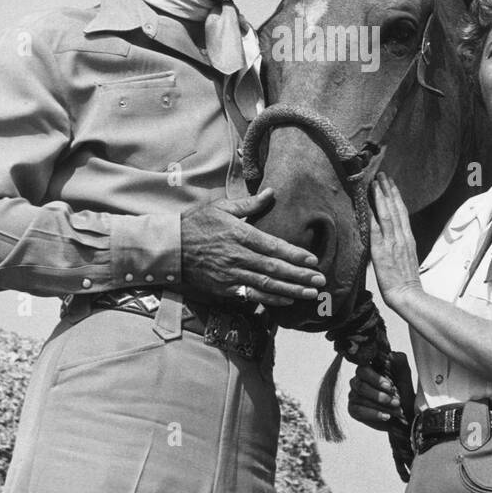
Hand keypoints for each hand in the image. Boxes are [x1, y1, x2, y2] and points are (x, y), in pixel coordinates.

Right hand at [180, 187, 326, 308]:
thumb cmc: (196, 224)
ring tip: (311, 293)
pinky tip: (287, 301)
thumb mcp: (221, 208)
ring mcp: (232, 275)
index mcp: (240, 234)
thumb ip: (249, 204)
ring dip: (291, 290)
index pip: (273, 246)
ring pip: (266, 285)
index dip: (294, 255)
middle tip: (321, 281)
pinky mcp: (225, 288)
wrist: (170, 248)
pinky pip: (251, 296)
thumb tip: (271, 192)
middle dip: (300, 276)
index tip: (313, 260)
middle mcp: (238, 256)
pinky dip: (270, 299)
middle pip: (274, 269)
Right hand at [347, 351, 415, 431]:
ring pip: (361, 398)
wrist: (405, 415)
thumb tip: (390, 354)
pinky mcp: (353, 409)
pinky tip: (386, 416)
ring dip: (381, 405)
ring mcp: (354, 394)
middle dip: (378, 394)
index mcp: (369, 369)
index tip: (390, 386)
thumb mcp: (404, 377)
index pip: (363, 368)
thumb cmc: (403, 394)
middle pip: (360, 384)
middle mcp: (358, 380)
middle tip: (396, 400)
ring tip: (396, 410)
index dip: (375, 378)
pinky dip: (374, 414)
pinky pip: (359, 410)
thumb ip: (399, 362)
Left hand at [369, 173, 420, 307]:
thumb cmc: (406, 282)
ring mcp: (392, 242)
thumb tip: (395, 240)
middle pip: (396, 208)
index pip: (402, 213)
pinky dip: (372, 214)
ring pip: (387, 213)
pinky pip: (376, 228)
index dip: (396, 197)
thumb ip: (402, 247)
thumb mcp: (407, 259)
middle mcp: (402, 237)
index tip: (392, 184)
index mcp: (408, 239)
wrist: (408, 295)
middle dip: (389, 190)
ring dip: (381, 196)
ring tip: (376, 182)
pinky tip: (368, 204)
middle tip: (383, 175)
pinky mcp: (382, 250)